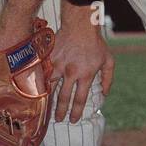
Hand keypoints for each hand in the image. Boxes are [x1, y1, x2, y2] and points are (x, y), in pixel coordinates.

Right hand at [48, 2, 114, 122]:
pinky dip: (40, 83)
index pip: (79, 99)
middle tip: (58, 120)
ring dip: (47, 99)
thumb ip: (107, 79)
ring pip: (49, 87)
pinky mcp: (49, 58)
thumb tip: (104, 94)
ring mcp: (58, 65)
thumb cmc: (95, 43)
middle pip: (63, 98)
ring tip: (45, 108)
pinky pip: (43, 74)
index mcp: (85, 75)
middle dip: (60, 111)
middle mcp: (71, 72)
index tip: (73, 120)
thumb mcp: (108, 60)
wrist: (80, 25)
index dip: (75, 112)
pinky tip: (37, 91)